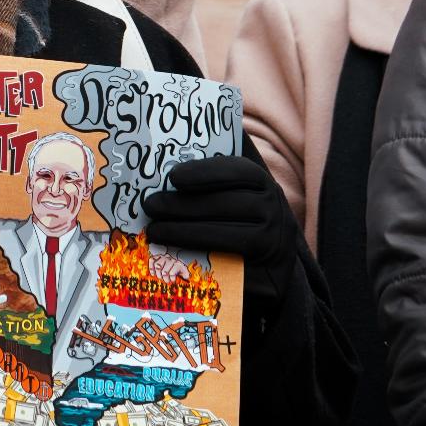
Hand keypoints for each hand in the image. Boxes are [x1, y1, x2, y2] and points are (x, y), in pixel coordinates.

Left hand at [141, 156, 298, 292]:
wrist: (272, 274)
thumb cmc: (244, 227)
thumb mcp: (239, 199)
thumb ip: (215, 179)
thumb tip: (175, 152)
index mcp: (266, 185)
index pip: (239, 171)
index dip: (205, 171)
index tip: (173, 177)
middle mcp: (275, 211)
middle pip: (225, 204)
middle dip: (182, 204)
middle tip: (149, 205)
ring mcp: (273, 243)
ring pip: (223, 233)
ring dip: (182, 231)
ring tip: (153, 229)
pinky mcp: (265, 274)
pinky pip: (226, 262)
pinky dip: (196, 254)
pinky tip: (171, 251)